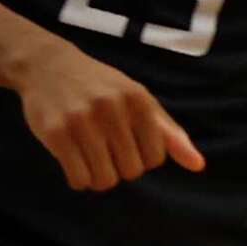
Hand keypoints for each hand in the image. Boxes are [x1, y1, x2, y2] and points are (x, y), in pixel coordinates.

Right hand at [13, 37, 203, 191]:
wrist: (48, 65)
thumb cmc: (99, 85)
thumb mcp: (137, 98)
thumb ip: (169, 132)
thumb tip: (198, 165)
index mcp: (137, 99)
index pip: (155, 158)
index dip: (141, 155)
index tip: (125, 138)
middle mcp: (111, 108)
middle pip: (130, 172)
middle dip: (118, 165)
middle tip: (104, 144)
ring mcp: (82, 121)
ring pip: (104, 180)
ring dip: (97, 175)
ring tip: (89, 152)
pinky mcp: (56, 134)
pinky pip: (78, 179)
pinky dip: (78, 177)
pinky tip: (73, 157)